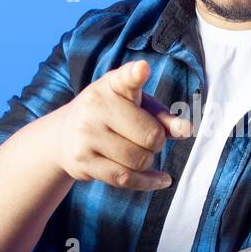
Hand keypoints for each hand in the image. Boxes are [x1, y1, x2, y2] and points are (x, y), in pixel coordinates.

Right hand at [53, 59, 192, 189]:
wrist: (64, 136)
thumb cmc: (112, 116)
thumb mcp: (136, 106)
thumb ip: (162, 116)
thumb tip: (185, 130)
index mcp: (112, 85)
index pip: (126, 78)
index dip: (135, 75)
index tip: (142, 69)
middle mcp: (95, 105)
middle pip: (150, 136)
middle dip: (157, 142)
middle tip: (147, 139)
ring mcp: (86, 134)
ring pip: (139, 160)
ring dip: (148, 161)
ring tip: (138, 152)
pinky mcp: (83, 161)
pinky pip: (125, 179)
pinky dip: (148, 182)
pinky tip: (162, 179)